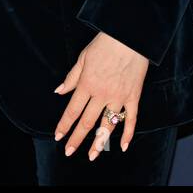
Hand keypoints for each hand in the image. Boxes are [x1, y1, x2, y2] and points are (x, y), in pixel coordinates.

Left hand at [53, 31, 148, 159]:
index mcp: (87, 84)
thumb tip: (59, 91)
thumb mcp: (83, 58)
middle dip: (77, 138)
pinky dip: (127, 133)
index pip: (72, 110)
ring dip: (99, 142)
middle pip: (87, 122)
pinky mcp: (133, 96)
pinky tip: (122, 146)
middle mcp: (101, 94)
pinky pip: (131, 119)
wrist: (129, 37)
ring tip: (92, 155)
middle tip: (69, 151)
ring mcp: (119, 97)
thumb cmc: (104, 44)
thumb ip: (71, 77)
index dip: (64, 125)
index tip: (59, 137)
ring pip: (107, 125)